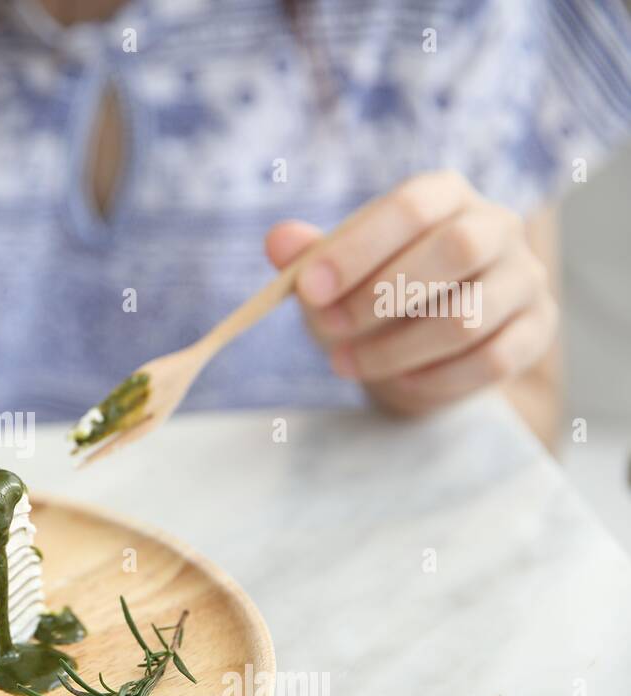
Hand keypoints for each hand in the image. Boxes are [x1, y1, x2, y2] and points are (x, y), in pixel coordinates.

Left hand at [265, 170, 557, 414]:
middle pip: (455, 251)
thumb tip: (278, 241)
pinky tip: (399, 382)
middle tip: (329, 329)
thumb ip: (309, 256)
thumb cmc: (372, 293)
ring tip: (346, 364)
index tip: (308, 289)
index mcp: (445, 194)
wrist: (421, 343)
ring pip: (469, 316)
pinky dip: (435, 378)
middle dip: (380, 297)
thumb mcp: (335, 274)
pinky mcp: (537, 328)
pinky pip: (491, 360)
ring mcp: (525, 276)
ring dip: (396, 349)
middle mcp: (496, 225)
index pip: (410, 207)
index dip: (357, 248)